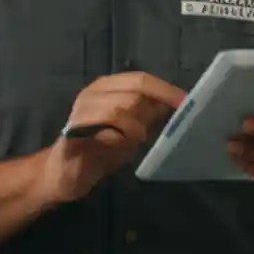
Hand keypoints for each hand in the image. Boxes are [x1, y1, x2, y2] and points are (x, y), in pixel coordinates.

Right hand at [40, 72, 185, 204]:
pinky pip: (102, 130)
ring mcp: (80, 109)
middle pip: (134, 91)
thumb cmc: (102, 149)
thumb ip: (149, 114)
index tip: (187, 103)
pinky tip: (116, 146)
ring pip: (120, 108)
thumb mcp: (133, 128)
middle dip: (149, 112)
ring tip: (131, 142)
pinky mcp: (72, 130)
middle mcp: (93, 92)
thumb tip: (177, 103)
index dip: (165, 90)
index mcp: (108, 86)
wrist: (66, 173)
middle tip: (150, 133)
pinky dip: (116, 138)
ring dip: (133, 128)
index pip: (141, 79)